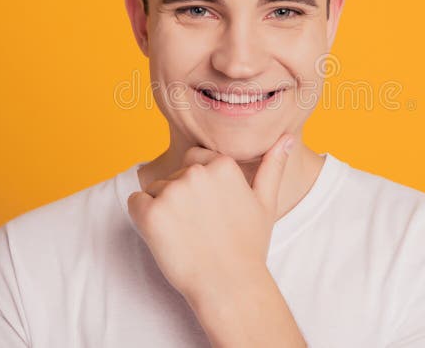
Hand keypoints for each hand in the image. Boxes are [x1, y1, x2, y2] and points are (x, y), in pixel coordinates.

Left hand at [127, 134, 293, 302]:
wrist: (229, 286)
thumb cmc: (248, 246)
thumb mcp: (266, 202)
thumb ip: (272, 165)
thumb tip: (289, 137)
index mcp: (222, 164)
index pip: (195, 160)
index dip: (200, 188)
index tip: (211, 212)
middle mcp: (196, 172)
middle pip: (174, 175)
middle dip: (181, 198)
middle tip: (201, 228)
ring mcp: (172, 192)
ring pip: (155, 190)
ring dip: (164, 209)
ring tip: (187, 235)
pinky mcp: (151, 214)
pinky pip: (135, 203)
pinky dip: (143, 218)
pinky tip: (165, 236)